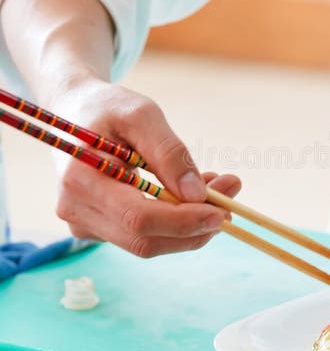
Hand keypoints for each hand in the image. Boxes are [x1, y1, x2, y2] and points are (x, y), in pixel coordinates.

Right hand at [49, 77, 240, 256]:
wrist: (76, 110)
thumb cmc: (109, 107)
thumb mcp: (143, 114)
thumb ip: (169, 153)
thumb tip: (197, 196)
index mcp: (82, 180)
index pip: (140, 219)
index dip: (185, 222)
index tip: (223, 211)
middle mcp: (77, 210)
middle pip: (146, 240)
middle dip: (195, 226)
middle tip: (232, 197)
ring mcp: (85, 224)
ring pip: (149, 242)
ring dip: (191, 224)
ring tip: (218, 188)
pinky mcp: (99, 228)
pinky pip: (144, 234)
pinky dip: (175, 221)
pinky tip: (191, 193)